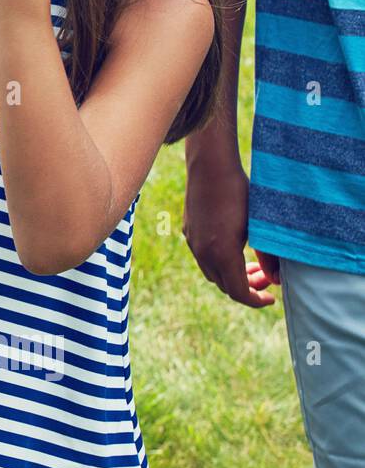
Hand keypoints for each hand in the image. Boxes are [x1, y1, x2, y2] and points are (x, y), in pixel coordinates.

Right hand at [183, 153, 275, 307]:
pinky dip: (220, 263)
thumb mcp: (260, 225)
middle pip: (225, 286)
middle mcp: (203, 252)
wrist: (210, 166)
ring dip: (232, 276)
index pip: (239, 292)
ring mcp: (193, 242)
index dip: (256, 301)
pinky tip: (233, 249)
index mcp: (222, 252)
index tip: (272, 298)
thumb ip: (269, 255)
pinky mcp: (189, 232)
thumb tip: (276, 279)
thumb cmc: (240, 192)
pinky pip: (204, 258)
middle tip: (267, 278)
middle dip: (247, 287)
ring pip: (212, 273)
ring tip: (251, 265)